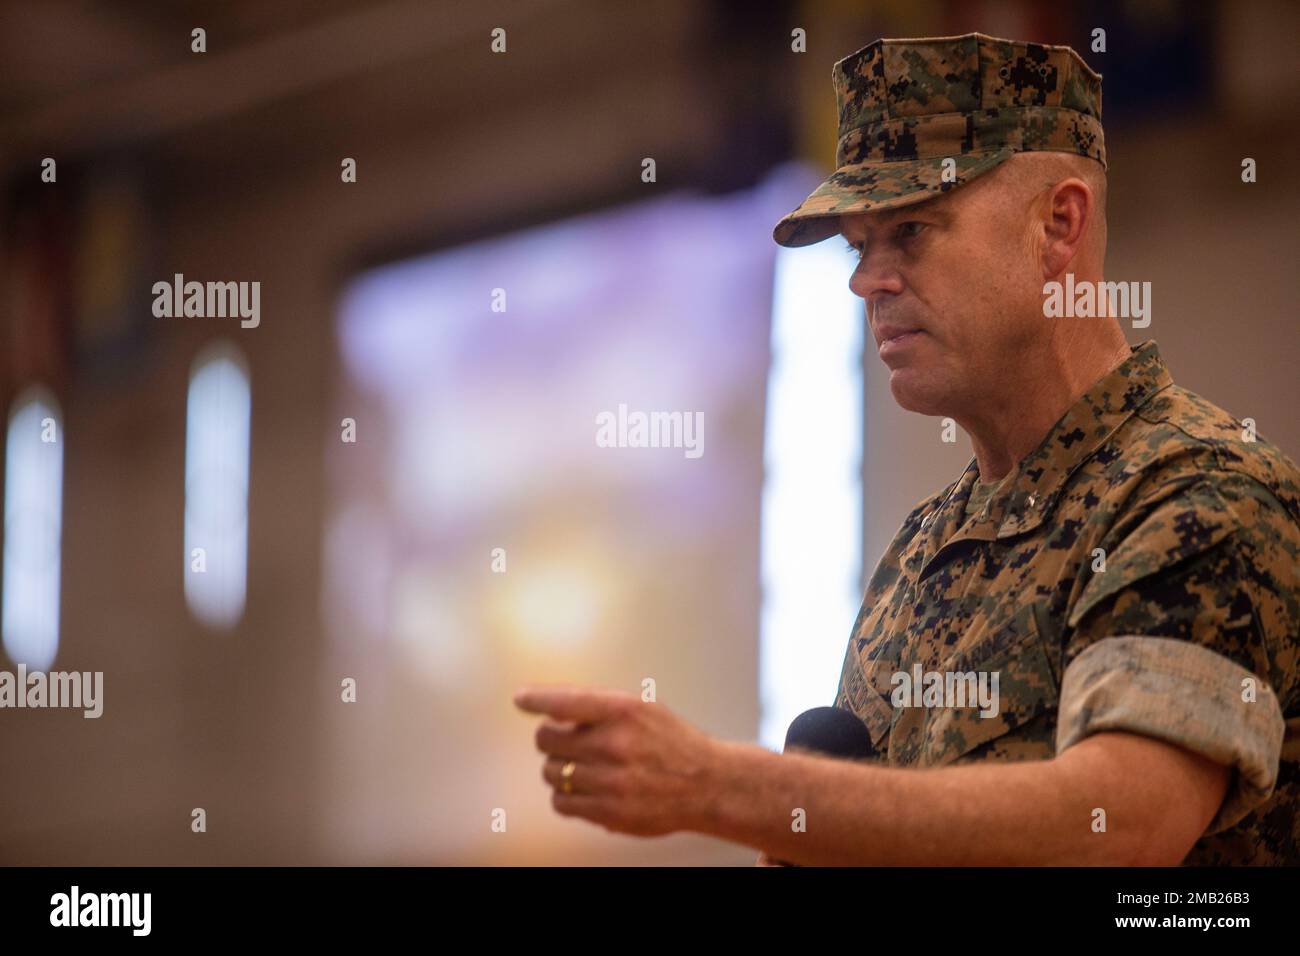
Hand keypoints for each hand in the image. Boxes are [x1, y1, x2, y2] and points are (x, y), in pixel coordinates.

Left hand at [513, 685, 720, 836]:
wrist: (706, 784)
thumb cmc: (670, 742)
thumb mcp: (641, 708)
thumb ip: (597, 708)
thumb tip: (548, 711)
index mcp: (623, 710)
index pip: (565, 701)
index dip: (537, 698)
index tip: (521, 698)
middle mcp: (615, 743)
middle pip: (547, 739)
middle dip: (551, 739)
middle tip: (567, 741)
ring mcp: (611, 781)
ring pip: (551, 772)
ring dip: (559, 768)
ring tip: (582, 767)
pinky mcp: (609, 812)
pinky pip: (561, 802)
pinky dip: (566, 795)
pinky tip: (585, 789)